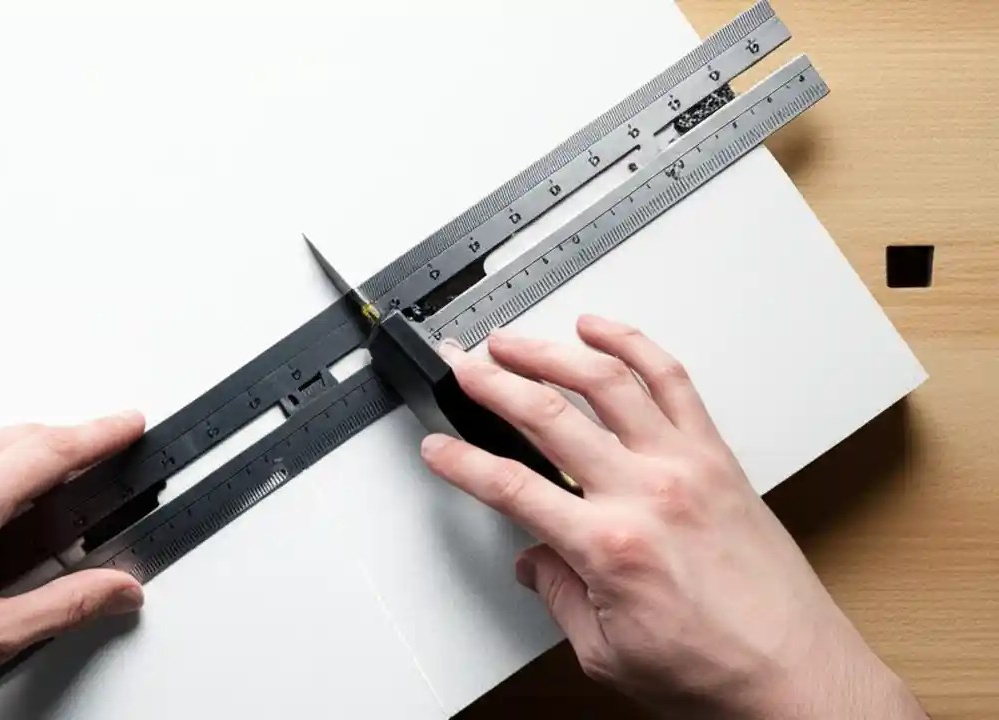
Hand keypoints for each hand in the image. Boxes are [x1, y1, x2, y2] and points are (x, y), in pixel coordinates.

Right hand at [422, 316, 925, 719]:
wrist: (794, 673)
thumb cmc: (716, 669)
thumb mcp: (605, 652)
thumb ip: (558, 595)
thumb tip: (535, 561)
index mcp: (608, 547)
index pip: (511, 487)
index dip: (462, 463)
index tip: (439, 449)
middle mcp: (647, 493)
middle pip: (547, 415)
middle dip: (491, 383)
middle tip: (462, 368)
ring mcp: (685, 465)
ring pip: (606, 382)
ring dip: (550, 352)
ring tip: (514, 341)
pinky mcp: (716, 456)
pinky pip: (672, 380)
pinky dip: (633, 345)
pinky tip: (602, 331)